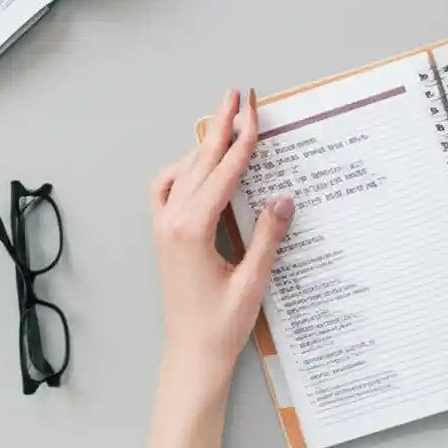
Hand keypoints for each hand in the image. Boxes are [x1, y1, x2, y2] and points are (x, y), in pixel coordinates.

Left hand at [148, 89, 294, 387]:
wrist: (191, 354)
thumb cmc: (221, 325)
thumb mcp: (253, 282)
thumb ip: (267, 237)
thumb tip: (284, 198)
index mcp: (193, 229)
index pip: (224, 171)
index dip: (242, 138)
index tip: (253, 110)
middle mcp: (173, 222)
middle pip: (200, 161)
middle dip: (220, 125)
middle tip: (235, 93)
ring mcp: (164, 227)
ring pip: (183, 171)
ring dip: (204, 143)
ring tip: (223, 119)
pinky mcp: (164, 235)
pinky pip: (168, 189)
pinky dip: (184, 169)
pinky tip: (199, 164)